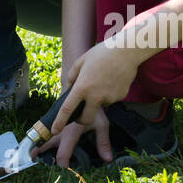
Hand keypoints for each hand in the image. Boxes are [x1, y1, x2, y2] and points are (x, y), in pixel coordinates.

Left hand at [35, 40, 137, 166]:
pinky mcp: (120, 97)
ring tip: (102, 79)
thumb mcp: (81, 61)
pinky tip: (112, 79)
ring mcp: (109, 98)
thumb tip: (69, 88)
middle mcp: (95, 96)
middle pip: (86, 119)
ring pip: (100, 106)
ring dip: (97, 99)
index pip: (67, 109)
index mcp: (82, 87)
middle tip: (80, 115)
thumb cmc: (101, 53)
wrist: (126, 51)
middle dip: (81, 121)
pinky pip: (111, 99)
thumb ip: (72, 76)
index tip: (55, 130)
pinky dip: (109, 93)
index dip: (60, 122)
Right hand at [37, 108, 112, 169]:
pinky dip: (39, 139)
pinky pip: (44, 133)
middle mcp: (59, 131)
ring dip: (37, 147)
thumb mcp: (101, 124)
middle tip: (36, 162)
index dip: (63, 165)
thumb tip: (108, 159)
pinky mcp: (53, 122)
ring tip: (31, 156)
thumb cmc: (93, 110)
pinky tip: (37, 146)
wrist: (84, 93)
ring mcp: (55, 126)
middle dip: (40, 154)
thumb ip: (103, 142)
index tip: (65, 170)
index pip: (62, 154)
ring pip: (42, 138)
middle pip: (45, 146)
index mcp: (70, 133)